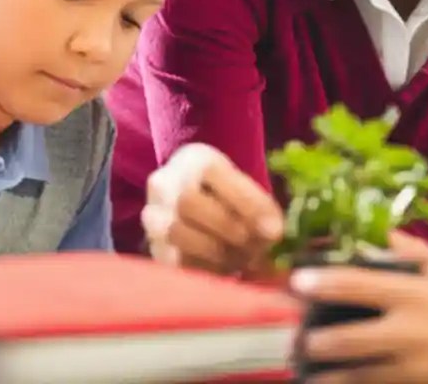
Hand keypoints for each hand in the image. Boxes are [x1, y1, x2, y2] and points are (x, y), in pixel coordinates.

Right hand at [141, 143, 284, 275]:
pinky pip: (175, 260)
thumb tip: (274, 233)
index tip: (275, 229)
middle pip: (188, 203)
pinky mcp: (154, 249)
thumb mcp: (242, 186)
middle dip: (228, 228)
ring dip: (218, 251)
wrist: (187, 203)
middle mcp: (163, 184)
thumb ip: (258, 204)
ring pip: (177, 233)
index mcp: (193, 159)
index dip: (246, 203)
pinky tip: (228, 268)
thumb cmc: (225, 194)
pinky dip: (207, 267)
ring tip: (245, 257)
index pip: (215, 174)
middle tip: (257, 246)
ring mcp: (153, 217)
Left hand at [291, 232, 427, 383]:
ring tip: (307, 374)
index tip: (296, 282)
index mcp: (414, 295)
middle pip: (347, 341)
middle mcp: (409, 333)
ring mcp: (413, 368)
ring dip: (326, 377)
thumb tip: (378, 232)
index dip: (323, 283)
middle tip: (296, 340)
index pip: (358, 286)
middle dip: (313, 343)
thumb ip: (409, 252)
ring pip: (356, 377)